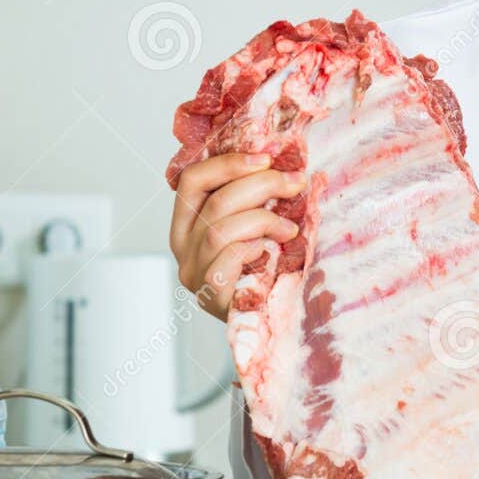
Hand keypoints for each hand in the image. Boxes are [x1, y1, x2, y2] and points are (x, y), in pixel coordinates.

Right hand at [169, 152, 305, 319]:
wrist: (270, 319)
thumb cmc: (264, 267)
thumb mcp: (252, 226)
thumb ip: (252, 200)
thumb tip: (284, 165)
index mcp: (187, 223)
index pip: (192, 179)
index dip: (228, 163)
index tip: (267, 158)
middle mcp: (183, 247)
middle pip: (214, 201)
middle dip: (261, 184)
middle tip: (295, 182)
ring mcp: (194, 274)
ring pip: (220, 229)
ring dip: (263, 219)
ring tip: (289, 229)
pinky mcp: (210, 297)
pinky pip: (227, 261)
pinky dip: (253, 248)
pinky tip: (271, 251)